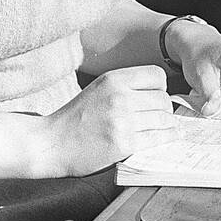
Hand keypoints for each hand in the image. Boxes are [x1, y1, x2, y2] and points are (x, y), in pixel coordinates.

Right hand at [48, 65, 176, 174]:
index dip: (161, 87)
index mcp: (113, 79)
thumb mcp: (98, 89)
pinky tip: (169, 137)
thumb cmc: (75, 118)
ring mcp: (122, 121)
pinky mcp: (124, 144)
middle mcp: (119, 97)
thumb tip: (160, 93)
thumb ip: (125, 87)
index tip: (157, 96)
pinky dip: (167, 138)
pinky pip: (158, 138)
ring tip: (166, 127)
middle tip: (160, 116)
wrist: (52, 143)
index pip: (157, 76)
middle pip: (163, 99)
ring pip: (164, 119)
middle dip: (165, 109)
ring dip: (168, 125)